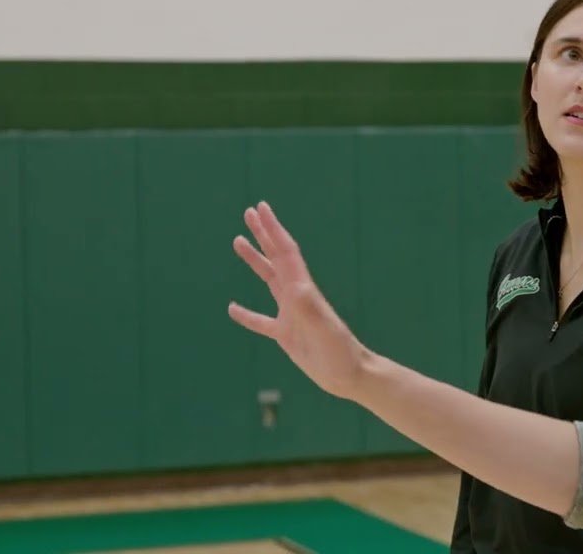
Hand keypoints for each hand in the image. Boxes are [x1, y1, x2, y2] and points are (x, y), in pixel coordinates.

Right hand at [228, 201, 370, 400]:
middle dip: (263, 234)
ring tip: (237, 242)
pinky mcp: (287, 335)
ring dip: (255, 260)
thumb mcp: (323, 329)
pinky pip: (262, 321)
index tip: (260, 208)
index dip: (273, 229)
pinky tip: (232, 309)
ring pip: (269, 279)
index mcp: (303, 290)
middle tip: (248, 212)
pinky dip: (246, 314)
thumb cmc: (340, 352)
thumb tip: (296, 287)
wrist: (350, 374)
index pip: (285, 252)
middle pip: (277, 257)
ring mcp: (291, 314)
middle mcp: (297, 296)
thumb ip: (309, 308)